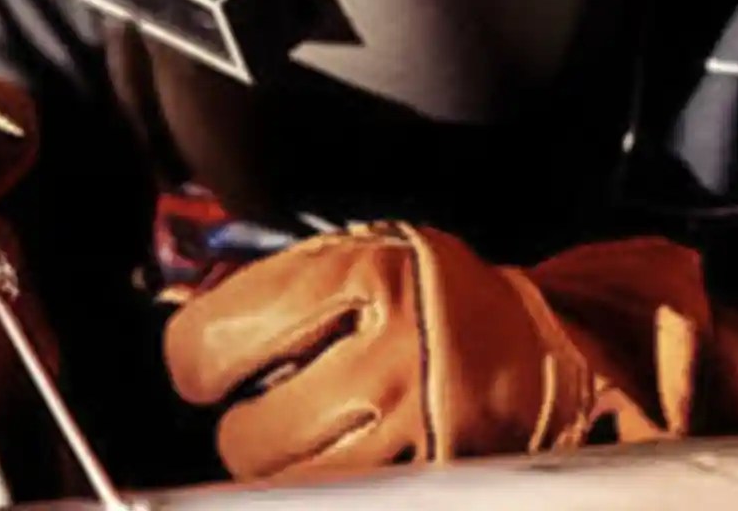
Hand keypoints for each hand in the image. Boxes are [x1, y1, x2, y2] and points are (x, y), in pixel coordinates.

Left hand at [164, 222, 706, 479]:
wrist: (554, 340)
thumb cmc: (437, 293)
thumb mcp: (361, 253)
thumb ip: (276, 283)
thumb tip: (183, 311)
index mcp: (361, 279)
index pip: (217, 340)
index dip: (192, 362)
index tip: (201, 367)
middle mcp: (390, 355)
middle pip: (251, 437)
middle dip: (241, 429)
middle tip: (261, 410)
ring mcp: (423, 429)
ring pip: (295, 487)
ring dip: (283, 471)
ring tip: (308, 436)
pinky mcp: (446, 477)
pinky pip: (356, 501)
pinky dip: (336, 489)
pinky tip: (347, 462)